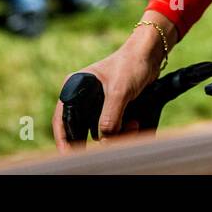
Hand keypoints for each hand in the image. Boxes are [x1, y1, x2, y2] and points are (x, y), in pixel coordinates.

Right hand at [52, 13, 175, 152]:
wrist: (149, 55)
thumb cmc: (132, 64)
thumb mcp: (120, 90)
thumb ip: (111, 115)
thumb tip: (105, 138)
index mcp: (75, 87)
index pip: (62, 119)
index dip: (64, 140)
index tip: (69, 155)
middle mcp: (82, 96)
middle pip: (80, 129)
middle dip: (97, 139)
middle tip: (110, 145)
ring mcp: (96, 103)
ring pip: (98, 132)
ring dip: (114, 135)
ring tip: (132, 126)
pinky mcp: (109, 108)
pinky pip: (110, 128)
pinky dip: (121, 131)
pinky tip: (134, 125)